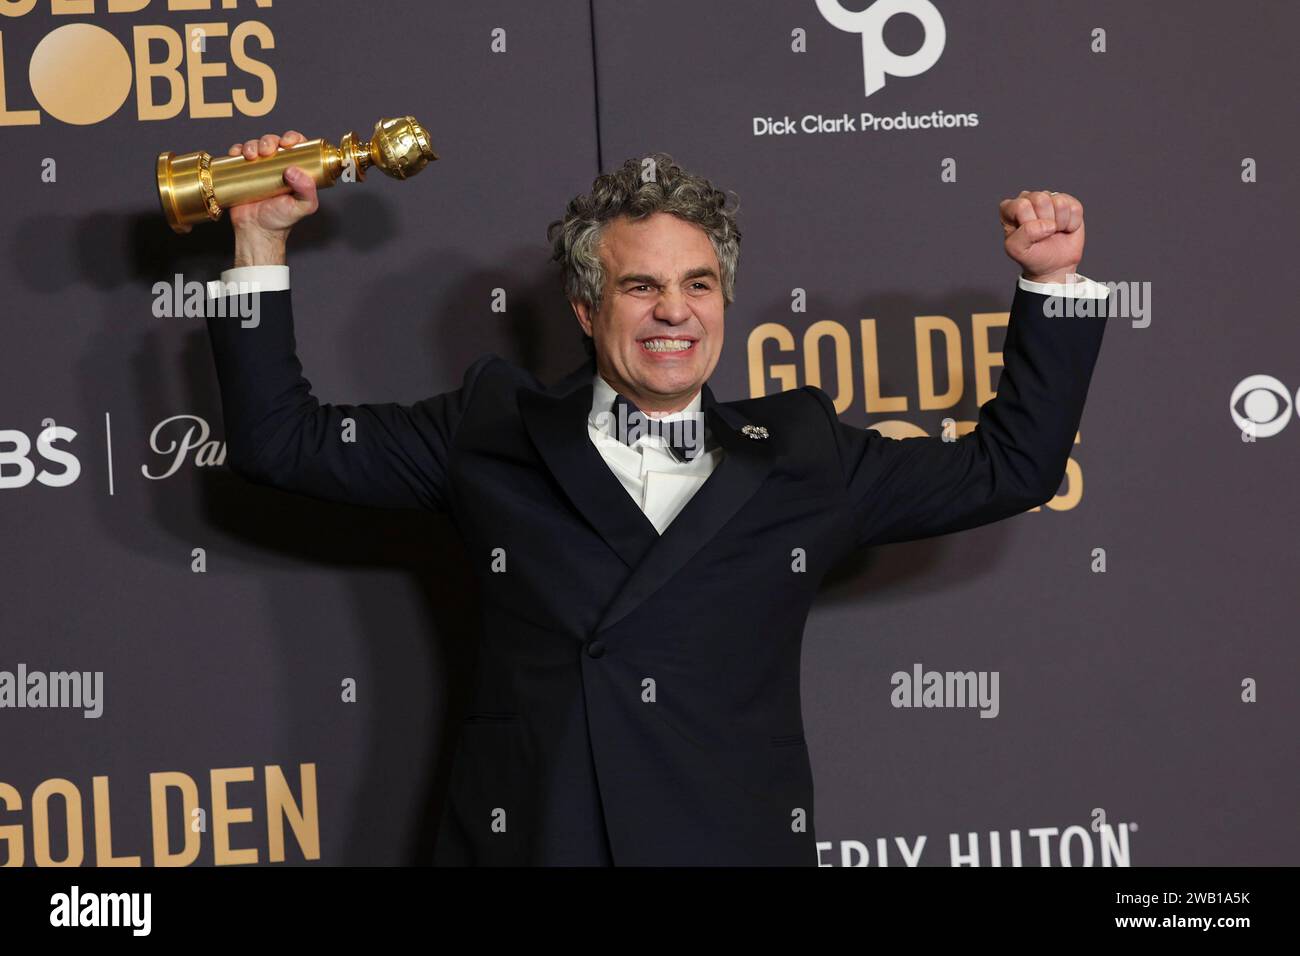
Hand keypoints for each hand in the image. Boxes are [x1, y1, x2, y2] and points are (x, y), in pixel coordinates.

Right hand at [225, 130, 318, 265]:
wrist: (256, 231)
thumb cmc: (281, 220)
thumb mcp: (303, 207)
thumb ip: (307, 191)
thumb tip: (294, 170)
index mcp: (295, 170)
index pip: (296, 146)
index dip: (292, 138)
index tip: (288, 143)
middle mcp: (277, 166)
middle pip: (274, 142)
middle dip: (269, 140)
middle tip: (267, 150)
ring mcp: (258, 168)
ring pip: (255, 145)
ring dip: (253, 144)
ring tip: (251, 155)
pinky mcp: (241, 172)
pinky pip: (238, 155)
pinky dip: (237, 150)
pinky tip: (238, 154)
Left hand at [1000, 189, 1084, 283]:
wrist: (1054, 265)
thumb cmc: (1032, 255)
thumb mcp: (1017, 250)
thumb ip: (1023, 235)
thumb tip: (1047, 224)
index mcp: (1009, 208)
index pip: (1021, 206)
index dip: (1029, 224)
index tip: (1029, 236)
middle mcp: (1028, 198)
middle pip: (1041, 199)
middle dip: (1045, 222)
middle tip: (1042, 234)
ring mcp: (1049, 198)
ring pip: (1060, 203)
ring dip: (1059, 224)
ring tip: (1053, 231)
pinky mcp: (1069, 201)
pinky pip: (1075, 208)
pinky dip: (1072, 224)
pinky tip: (1064, 228)